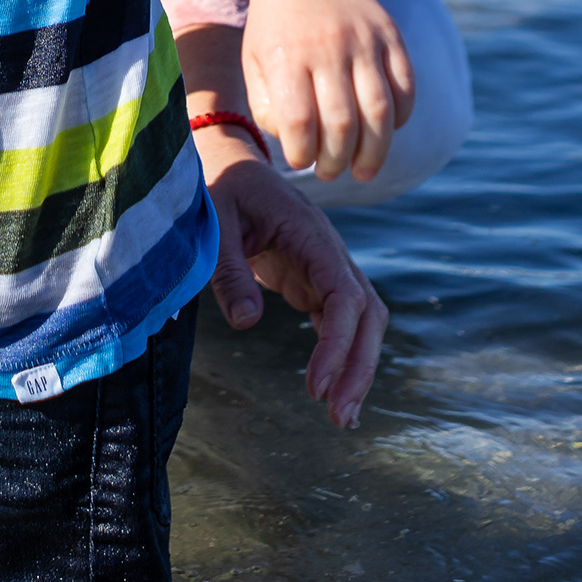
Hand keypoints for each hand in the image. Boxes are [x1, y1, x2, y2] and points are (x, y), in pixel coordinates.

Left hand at [196, 126, 388, 424]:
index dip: (338, 344)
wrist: (226, 164)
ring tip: (340, 416)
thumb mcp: (214, 224)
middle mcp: (329, 252)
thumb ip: (228, 270)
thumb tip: (246, 322)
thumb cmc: (218, 189)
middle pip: (367, 313)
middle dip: (359, 366)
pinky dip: (340, 354)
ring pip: (361, 321)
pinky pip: (339, 321)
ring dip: (357, 365)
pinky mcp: (313, 280)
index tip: (317, 386)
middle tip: (339, 417)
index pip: (344, 295)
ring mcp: (325, 267)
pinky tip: (328, 389)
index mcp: (310, 234)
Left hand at [241, 0, 414, 181]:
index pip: (299, 120)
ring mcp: (364, 39)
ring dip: (374, 152)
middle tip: (331, 172)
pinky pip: (405, 86)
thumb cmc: (276, 26)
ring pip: (379, 110)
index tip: (301, 161)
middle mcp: (327, 46)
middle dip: (338, 160)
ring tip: (363, 171)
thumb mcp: (254, 60)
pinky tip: (385, 131)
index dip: (302, 153)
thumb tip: (295, 143)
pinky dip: (400, 117)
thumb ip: (266, 105)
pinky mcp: (390, 35)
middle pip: (343, 122)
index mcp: (286, 54)